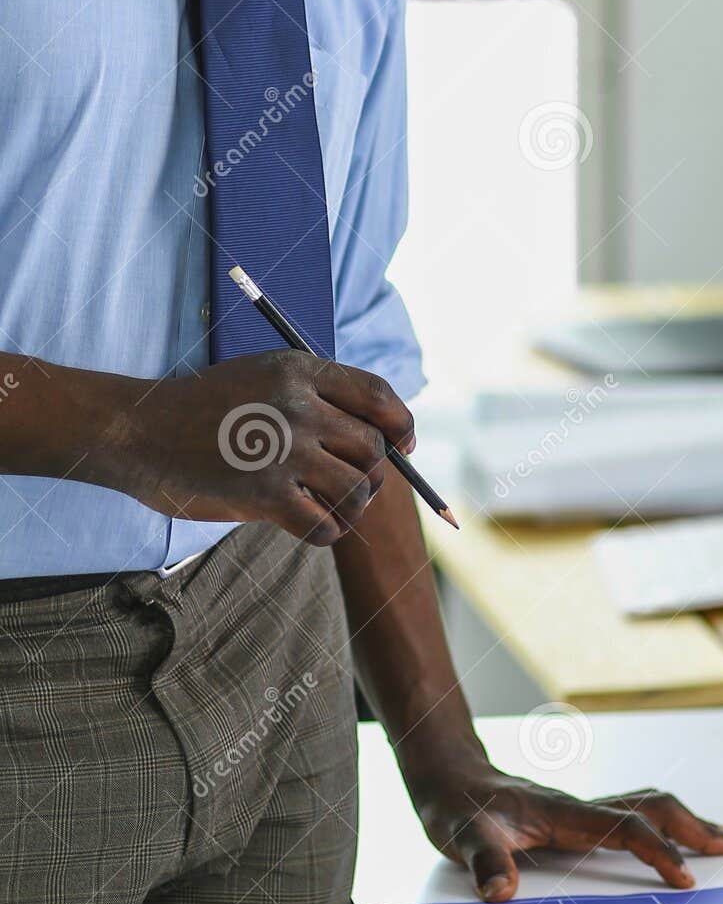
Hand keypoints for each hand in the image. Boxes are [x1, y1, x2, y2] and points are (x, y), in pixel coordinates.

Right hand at [106, 350, 415, 545]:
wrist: (138, 431)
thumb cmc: (204, 410)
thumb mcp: (261, 378)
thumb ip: (316, 398)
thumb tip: (384, 442)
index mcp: (299, 370)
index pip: (378, 396)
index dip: (401, 426)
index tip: (403, 446)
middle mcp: (297, 406)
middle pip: (374, 449)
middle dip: (374, 474)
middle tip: (353, 486)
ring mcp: (282, 450)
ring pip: (357, 490)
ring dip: (351, 507)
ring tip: (329, 507)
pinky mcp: (264, 493)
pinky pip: (325, 526)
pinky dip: (325, 533)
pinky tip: (308, 526)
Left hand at [411, 762, 722, 900]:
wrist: (447, 777)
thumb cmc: (455, 807)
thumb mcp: (461, 836)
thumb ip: (483, 862)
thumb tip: (500, 893)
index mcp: (565, 814)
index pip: (625, 828)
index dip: (658, 851)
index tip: (685, 879)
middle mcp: (582, 808)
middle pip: (653, 807)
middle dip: (695, 827)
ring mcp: (583, 811)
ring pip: (649, 806)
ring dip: (689, 821)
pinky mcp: (578, 818)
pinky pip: (635, 815)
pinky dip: (666, 823)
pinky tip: (675, 835)